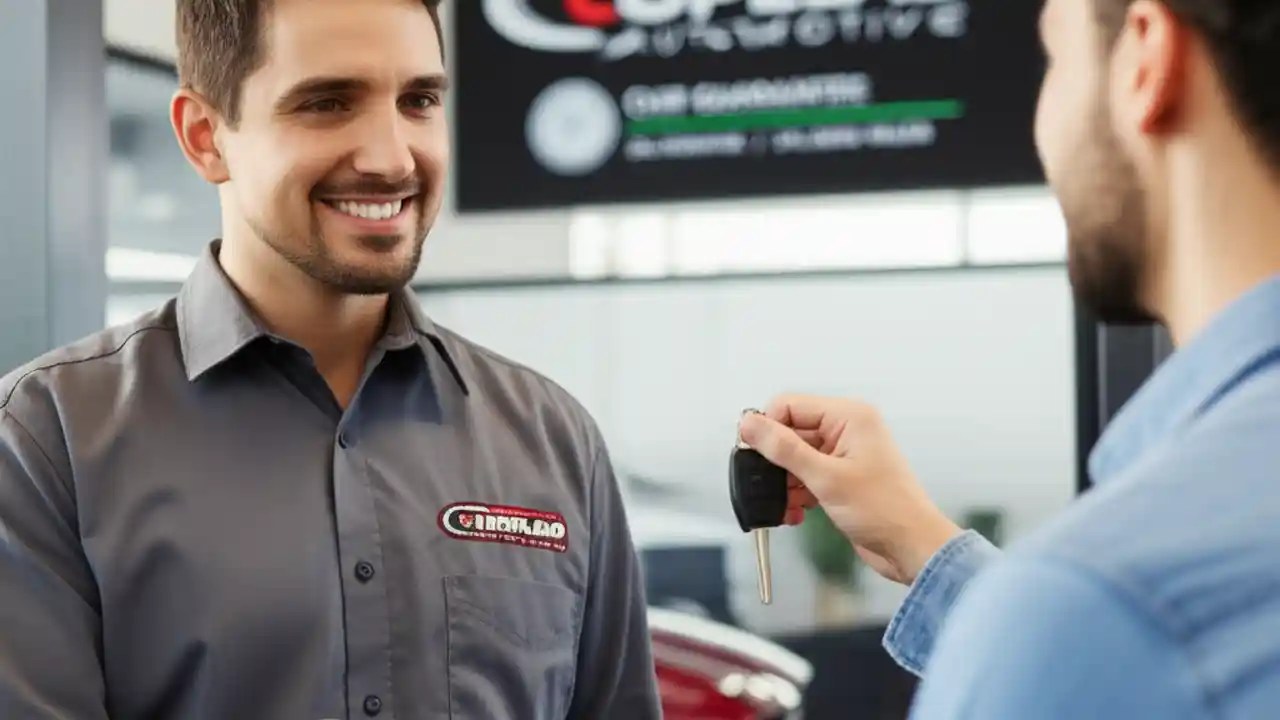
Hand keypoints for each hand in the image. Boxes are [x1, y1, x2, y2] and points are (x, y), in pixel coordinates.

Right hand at [739, 395, 961, 585]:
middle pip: (791, 431)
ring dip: (785, 482)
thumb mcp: (825, 477)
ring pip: (796, 457)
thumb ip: (783, 448)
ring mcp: (845, 454)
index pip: (790, 405)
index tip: (751, 452)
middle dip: (776, 461)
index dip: (767, 427)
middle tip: (768, 484)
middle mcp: (847, 429)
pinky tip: (796, 512)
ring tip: (788, 504)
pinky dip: (797, 492)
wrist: (912, 547)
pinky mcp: (842, 477)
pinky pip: (807, 475)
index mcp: (849, 416)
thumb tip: (749, 423)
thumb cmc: (884, 510)